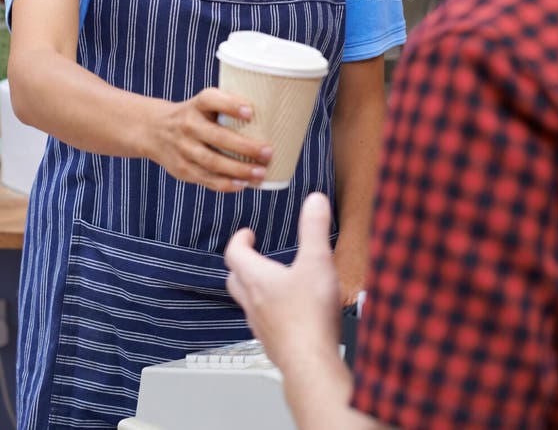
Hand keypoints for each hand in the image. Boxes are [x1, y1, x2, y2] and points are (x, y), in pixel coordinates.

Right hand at [146, 87, 271, 191]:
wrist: (154, 130)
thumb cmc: (195, 114)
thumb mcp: (204, 103)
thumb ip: (229, 106)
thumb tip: (272, 117)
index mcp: (197, 104)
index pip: (211, 100)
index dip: (231, 105)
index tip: (251, 112)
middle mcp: (188, 125)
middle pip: (217, 137)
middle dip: (245, 147)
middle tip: (268, 152)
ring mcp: (183, 149)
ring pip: (213, 162)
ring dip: (239, 170)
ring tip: (260, 173)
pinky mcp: (182, 169)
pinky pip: (206, 178)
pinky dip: (225, 184)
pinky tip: (243, 185)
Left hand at [225, 193, 340, 372]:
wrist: (310, 363)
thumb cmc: (309, 315)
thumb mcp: (317, 261)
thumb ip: (314, 228)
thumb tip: (314, 201)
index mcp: (257, 279)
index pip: (233, 254)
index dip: (239, 240)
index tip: (247, 233)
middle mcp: (252, 302)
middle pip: (234, 279)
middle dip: (242, 264)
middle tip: (253, 255)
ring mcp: (260, 326)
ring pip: (247, 303)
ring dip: (254, 290)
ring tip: (273, 283)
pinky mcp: (273, 344)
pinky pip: (263, 323)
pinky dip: (270, 312)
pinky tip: (289, 313)